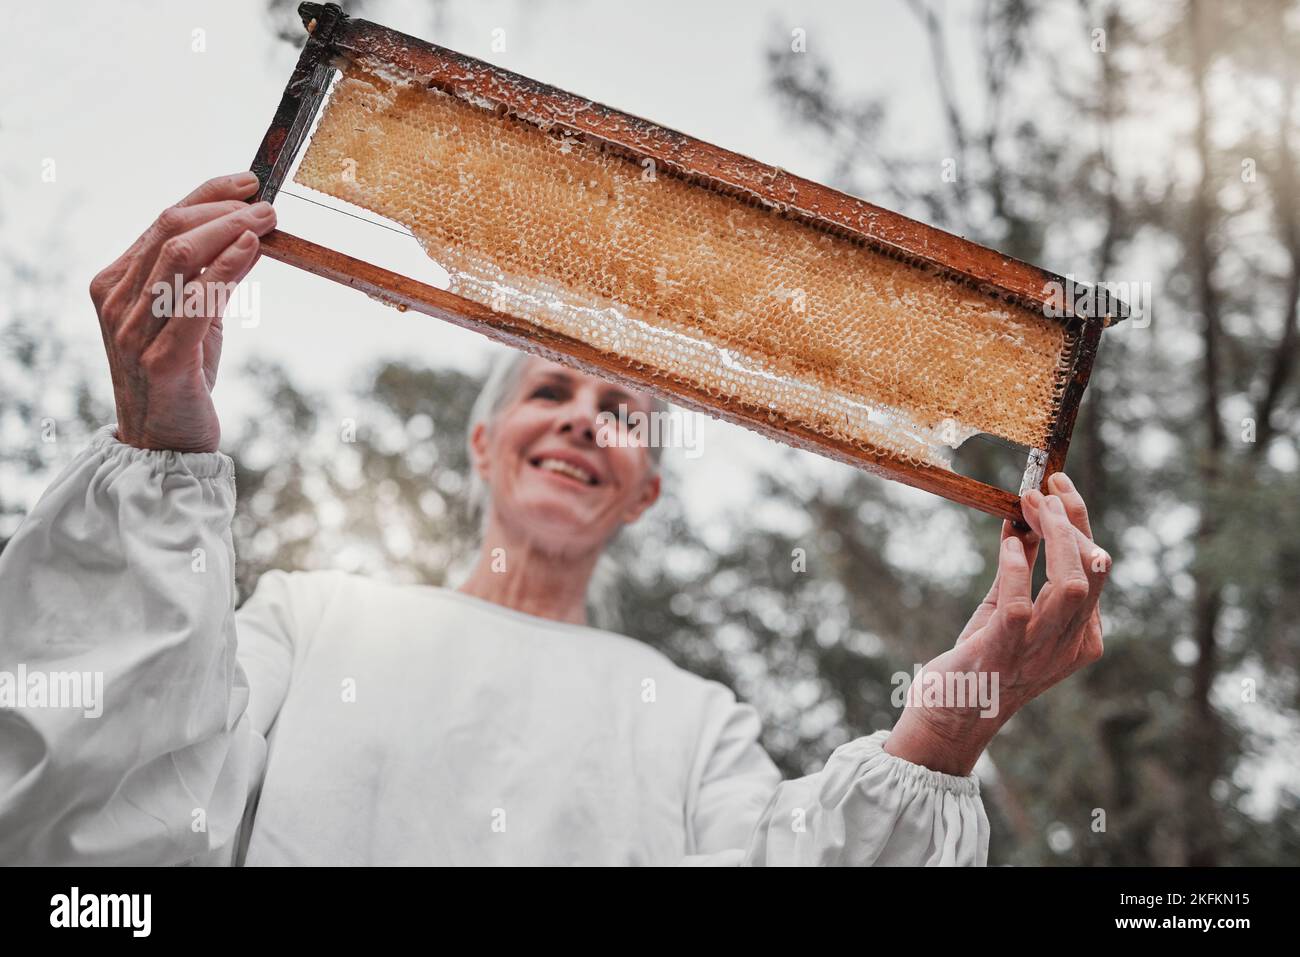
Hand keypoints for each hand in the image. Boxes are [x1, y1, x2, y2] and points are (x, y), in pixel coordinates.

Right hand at [89, 172, 276, 452]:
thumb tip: (247, 234)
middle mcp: (117, 301)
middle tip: (267, 205)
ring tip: (267, 221)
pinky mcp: (163, 359)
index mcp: (115, 283)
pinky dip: (226, 268)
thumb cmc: (179, 375)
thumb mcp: (191, 318)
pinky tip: (252, 250)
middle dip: (224, 209)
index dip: (207, 194)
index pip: (162, 220)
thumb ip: (206, 277)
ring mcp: (135, 330)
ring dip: (230, 230)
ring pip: (180, 256)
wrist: (165, 442)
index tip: (248, 181)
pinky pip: (196, 301)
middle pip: (170, 230)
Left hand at [884, 472, 1110, 774]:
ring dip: (1054, 537)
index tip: (1057, 487)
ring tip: (1029, 505)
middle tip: (1044, 488)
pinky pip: (1020, 603)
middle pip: (1093, 572)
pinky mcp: (1004, 653)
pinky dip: (1017, 566)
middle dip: (1072, 522)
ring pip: (1072, 586)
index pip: (1096, 568)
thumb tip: (1024, 518)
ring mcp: (1040, 652)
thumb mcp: (1008, 607)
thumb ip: (1022, 568)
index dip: (1080, 523)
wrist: (949, 715)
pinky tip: (1008, 542)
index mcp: (1082, 635)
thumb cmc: (980, 660)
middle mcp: (1070, 645)